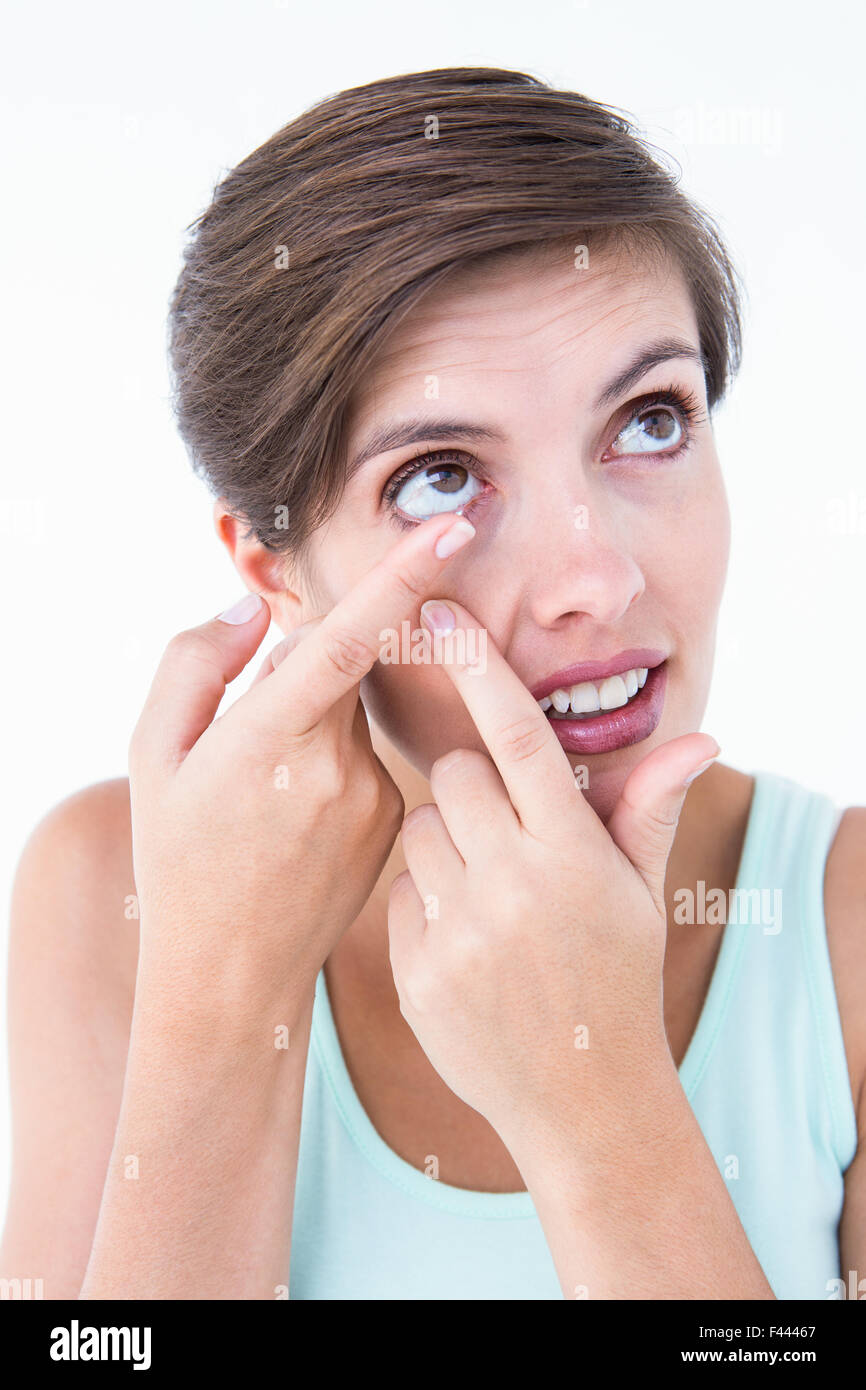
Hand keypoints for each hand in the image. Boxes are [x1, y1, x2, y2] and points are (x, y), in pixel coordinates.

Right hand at [127, 514, 475, 1023]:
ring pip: (353, 711)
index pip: (347, 640)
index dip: (403, 577)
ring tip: (269, 799)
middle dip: (306, 664)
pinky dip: (334, 761)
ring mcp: (373, 798)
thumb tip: (257, 608)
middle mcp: (335, 765)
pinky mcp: (393, 820)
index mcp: (268, 740)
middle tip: (254, 737)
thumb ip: (195, 664)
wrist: (230, 975)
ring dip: (316, 721)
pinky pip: (367, 755)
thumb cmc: (179, 859)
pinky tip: (299, 820)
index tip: (454, 526)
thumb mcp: (152, 758)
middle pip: (342, 663)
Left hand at [388, 599, 717, 1157]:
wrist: (581, 1096)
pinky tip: (465, 940)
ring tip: (487, 891)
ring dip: (446, 843)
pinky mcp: (416, 972)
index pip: (518, 737)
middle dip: (471, 786)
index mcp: (573, 855)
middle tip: (502, 831)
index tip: (442, 615)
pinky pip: (399, 892)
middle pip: (453, 775)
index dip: (480, 669)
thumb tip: (702, 736)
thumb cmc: (617, 975)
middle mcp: (513, 885)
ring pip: (419, 828)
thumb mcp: (642, 893)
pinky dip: (425, 901)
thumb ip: (648, 809)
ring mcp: (460, 932)